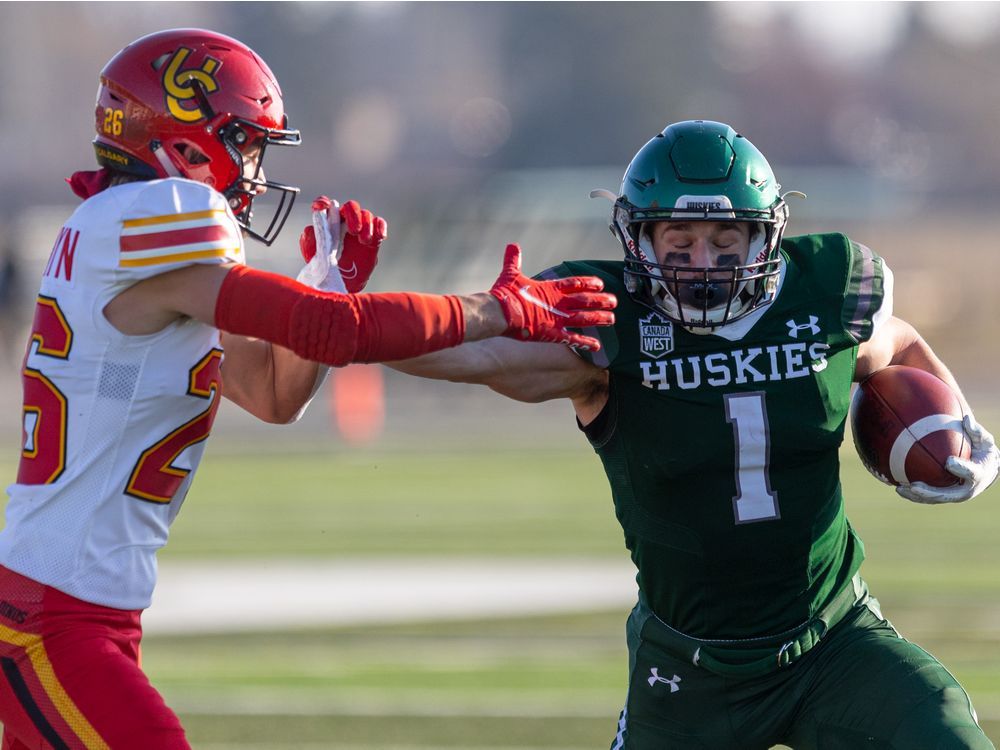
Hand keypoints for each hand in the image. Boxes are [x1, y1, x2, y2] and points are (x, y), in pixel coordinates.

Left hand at [298, 197, 386, 292]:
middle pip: (350, 206)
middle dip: (353, 215)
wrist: (343, 283)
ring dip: (367, 225)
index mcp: (327, 223)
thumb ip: (310, 242)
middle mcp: (344, 221)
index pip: (324, 206)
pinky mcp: (373, 237)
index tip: (323, 206)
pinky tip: (380, 237)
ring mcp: (360, 228)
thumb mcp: (314, 257)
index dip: (322, 203)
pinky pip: (379, 224)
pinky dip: (380, 227)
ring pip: (366, 214)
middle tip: (353, 230)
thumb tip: (311, 228)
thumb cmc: (326, 268)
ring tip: (364, 241)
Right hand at [488, 244, 615, 350]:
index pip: (574, 283)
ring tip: (612, 319)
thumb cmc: (504, 294)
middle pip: (585, 300)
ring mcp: (557, 319)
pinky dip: (585, 343)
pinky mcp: (552, 334)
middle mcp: (558, 303)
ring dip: (599, 318)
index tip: (600, 283)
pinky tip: (597, 346)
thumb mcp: (510, 274)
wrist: (499, 312)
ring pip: (584, 318)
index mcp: (550, 288)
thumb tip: (512, 246)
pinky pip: (572, 339)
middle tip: (614, 302)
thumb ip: (513, 260)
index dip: (588, 283)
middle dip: (600, 301)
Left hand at [896, 414, 999, 503]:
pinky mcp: (945, 496)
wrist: (986, 472)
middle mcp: (966, 490)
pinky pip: (928, 497)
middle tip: (914, 486)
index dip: (960, 468)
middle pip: (946, 494)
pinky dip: (913, 494)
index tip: (949, 462)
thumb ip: (976, 431)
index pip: (970, 472)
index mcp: (978, 475)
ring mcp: (955, 496)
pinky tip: (897, 487)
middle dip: (929, 492)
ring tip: (899, 489)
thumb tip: (967, 419)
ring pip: (934, 499)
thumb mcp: (984, 441)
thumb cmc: (983, 452)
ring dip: (916, 496)